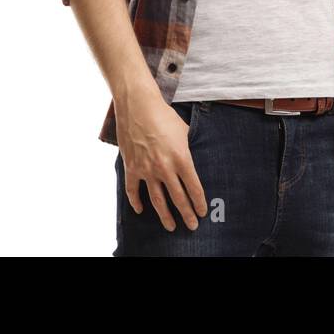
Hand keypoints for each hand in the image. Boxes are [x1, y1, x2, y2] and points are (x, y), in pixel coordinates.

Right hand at [115, 83, 207, 231]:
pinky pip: (133, 191)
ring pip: (157, 200)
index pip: (194, 187)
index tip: (202, 212)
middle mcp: (165, 168)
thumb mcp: (184, 131)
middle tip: (192, 226)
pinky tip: (141, 210)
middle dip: (187, 214)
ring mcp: (146, 169)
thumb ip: (186, 149)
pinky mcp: (131, 167)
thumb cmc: (164, 116)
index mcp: (181, 158)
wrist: (138, 106)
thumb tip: (189, 161)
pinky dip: (136, 202)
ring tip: (171, 226)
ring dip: (165, 216)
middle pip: (178, 198)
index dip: (199, 202)